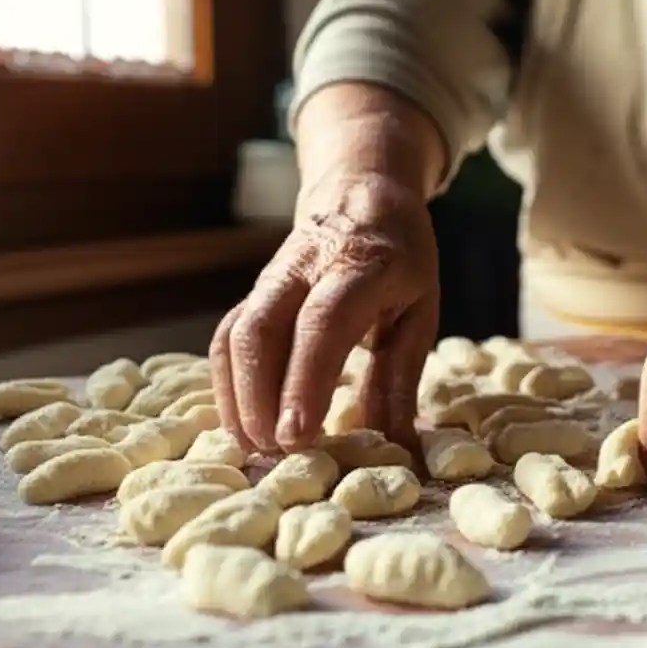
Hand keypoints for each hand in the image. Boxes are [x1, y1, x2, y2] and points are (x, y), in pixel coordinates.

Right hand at [211, 171, 438, 454]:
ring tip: (255, 449)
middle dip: (260, 397)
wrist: (361, 193)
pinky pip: (226, 338)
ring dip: (237, 397)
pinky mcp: (252, 293)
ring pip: (236, 334)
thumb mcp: (420, 311)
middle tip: (276, 454)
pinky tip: (241, 426)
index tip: (297, 433)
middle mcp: (306, 266)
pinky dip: (227, 385)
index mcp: (363, 267)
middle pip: (263, 328)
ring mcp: (272, 277)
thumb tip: (402, 452)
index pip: (323, 322)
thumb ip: (401, 379)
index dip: (306, 379)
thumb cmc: (400, 260)